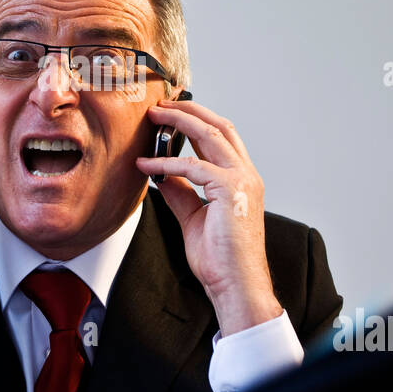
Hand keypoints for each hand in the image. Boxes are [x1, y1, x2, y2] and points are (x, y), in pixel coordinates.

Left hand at [135, 99, 281, 335]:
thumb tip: (162, 176)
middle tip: (160, 106)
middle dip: (189, 110)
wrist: (235, 285)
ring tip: (153, 118)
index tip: (170, 116)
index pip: (222, 138)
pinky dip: (166, 163)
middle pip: (220, 126)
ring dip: (179, 121)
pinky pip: (192, 166)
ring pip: (210, 135)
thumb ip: (181, 194)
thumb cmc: (221, 259)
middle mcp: (246, 175)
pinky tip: (146, 166)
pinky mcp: (230, 190)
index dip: (197, 121)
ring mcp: (242, 180)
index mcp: (242, 179)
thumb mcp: (194, 219)